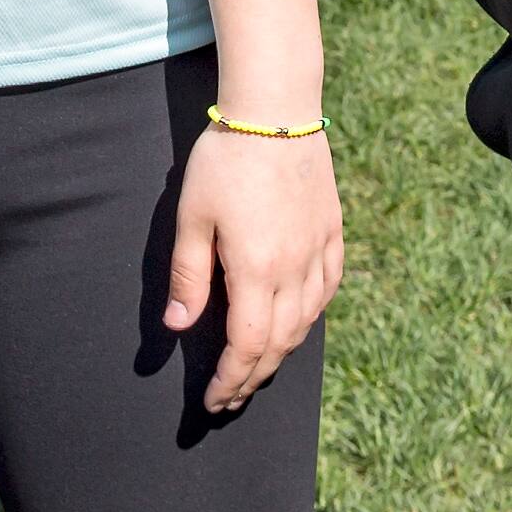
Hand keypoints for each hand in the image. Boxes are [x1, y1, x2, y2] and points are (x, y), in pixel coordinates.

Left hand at [166, 122, 342, 412]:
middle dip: (252, 378)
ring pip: (306, 322)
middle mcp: (294, 269)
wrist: (276, 108)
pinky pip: (328, 289)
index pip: (246, 346)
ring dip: (281, 352)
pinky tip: (299, 321)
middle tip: (230, 398)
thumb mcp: (192, 216)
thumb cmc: (225, 159)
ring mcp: (318, 250)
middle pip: (278, 343)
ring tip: (258, 367)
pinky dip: (311, 316)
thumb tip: (180, 327)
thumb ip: (189, 275)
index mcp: (257, 270)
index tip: (214, 402)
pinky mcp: (332, 231)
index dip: (231, 381)